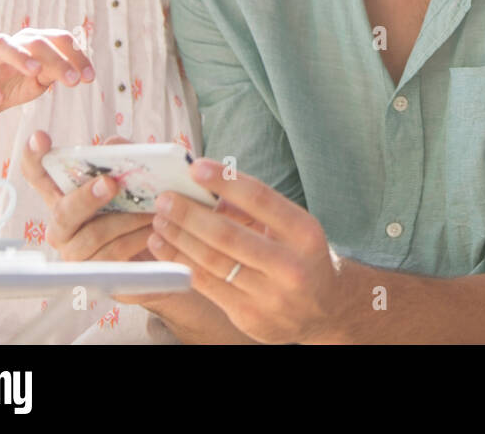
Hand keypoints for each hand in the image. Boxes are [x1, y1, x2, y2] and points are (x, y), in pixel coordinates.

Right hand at [0, 28, 94, 122]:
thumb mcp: (41, 79)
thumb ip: (58, 72)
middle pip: (37, 42)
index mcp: (33, 43)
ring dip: (20, 56)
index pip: (60, 39)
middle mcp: (12, 46)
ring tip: (36, 72)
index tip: (89, 78)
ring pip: (2, 46)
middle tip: (73, 80)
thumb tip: (81, 73)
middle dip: (58, 60)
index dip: (77, 56)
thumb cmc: (14, 83)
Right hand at [19, 130, 159, 302]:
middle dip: (87, 197)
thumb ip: (121, 156)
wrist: (161, 249)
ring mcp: (73, 253)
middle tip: (110, 183)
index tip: (40, 136)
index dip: (34, 157)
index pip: (38, 174)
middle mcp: (62, 226)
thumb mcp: (133, 178)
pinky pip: (113, 255)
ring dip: (126, 220)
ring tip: (153, 210)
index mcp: (64, 196)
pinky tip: (154, 230)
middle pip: (64, 211)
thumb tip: (113, 144)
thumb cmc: (139, 207)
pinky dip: (137, 239)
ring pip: (93, 235)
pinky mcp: (93, 275)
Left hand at [146, 158, 343, 343]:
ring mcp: (269, 294)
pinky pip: (206, 285)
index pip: (260, 199)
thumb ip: (256, 209)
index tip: (196, 168)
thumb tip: (208, 187)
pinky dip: (180, 262)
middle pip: (227, 234)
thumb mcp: (294, 228)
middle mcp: (290, 265)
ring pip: (211, 261)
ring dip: (179, 237)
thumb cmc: (302, 258)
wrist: (325, 310)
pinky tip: (164, 247)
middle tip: (165, 198)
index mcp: (305, 233)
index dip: (225, 181)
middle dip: (189, 214)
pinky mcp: (248, 316)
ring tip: (160, 220)